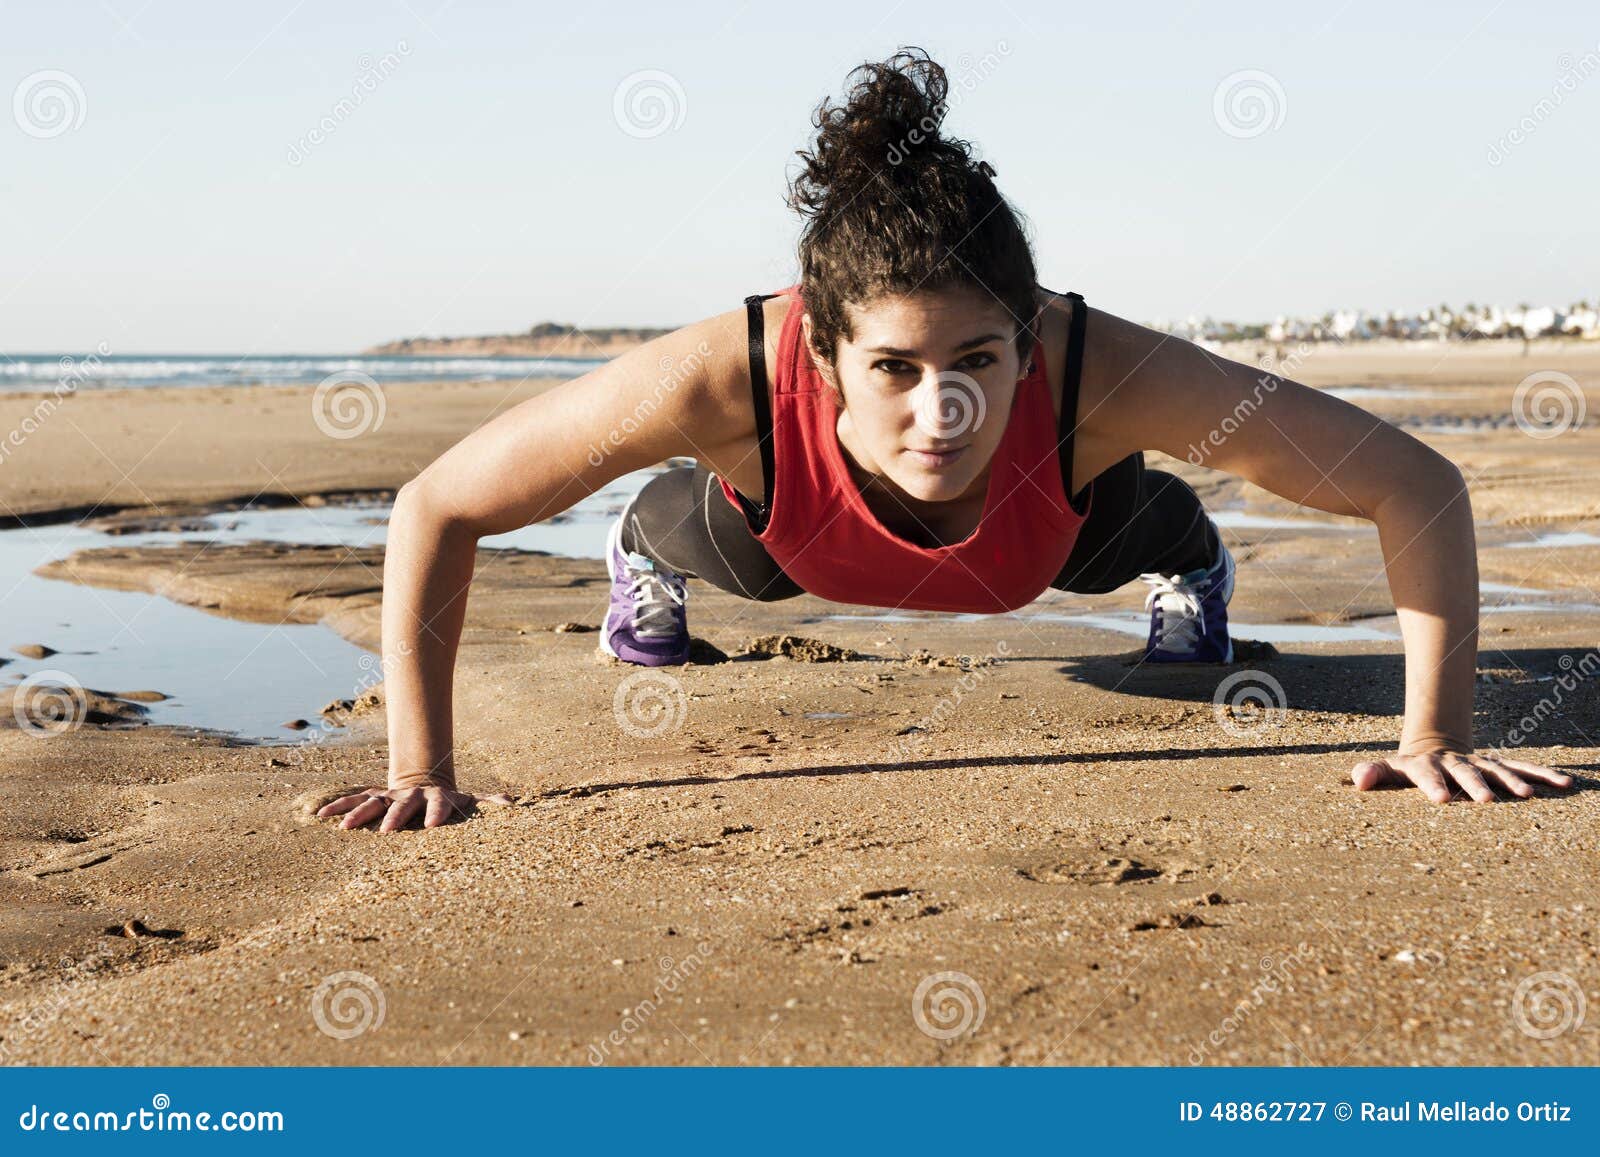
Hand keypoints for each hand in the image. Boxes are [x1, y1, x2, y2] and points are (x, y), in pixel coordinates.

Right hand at [316, 783, 514, 831]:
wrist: (427, 781)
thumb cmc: (452, 801)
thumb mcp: (472, 801)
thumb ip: (490, 804)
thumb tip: (512, 805)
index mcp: (438, 797)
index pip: (440, 804)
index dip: (438, 814)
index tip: (433, 828)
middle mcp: (412, 795)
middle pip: (404, 805)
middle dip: (396, 817)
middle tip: (388, 833)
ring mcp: (392, 795)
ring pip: (374, 802)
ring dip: (360, 814)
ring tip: (344, 829)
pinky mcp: (375, 797)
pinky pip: (354, 800)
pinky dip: (338, 806)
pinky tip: (320, 815)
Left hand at [1351, 747, 1574, 802]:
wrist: (1434, 746)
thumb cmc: (1406, 768)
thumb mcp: (1387, 770)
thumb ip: (1371, 773)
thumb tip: (1358, 781)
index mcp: (1424, 765)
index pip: (1425, 773)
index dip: (1432, 784)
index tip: (1440, 799)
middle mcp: (1455, 762)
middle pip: (1465, 772)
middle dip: (1475, 785)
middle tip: (1485, 801)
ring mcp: (1479, 762)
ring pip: (1498, 769)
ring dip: (1513, 781)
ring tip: (1528, 796)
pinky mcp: (1498, 766)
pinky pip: (1523, 769)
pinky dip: (1543, 775)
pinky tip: (1566, 783)